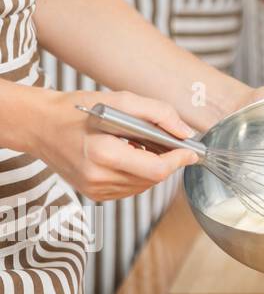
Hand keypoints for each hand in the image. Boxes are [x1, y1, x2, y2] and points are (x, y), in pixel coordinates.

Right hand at [36, 90, 198, 201]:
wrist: (40, 125)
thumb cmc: (78, 109)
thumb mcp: (121, 100)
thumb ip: (158, 114)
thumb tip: (185, 132)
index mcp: (103, 153)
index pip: (156, 169)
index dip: (179, 160)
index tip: (191, 150)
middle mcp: (97, 177)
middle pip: (153, 178)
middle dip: (168, 161)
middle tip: (169, 143)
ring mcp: (94, 189)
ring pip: (144, 185)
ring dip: (154, 168)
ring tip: (144, 146)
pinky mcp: (93, 194)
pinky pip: (130, 189)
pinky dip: (138, 174)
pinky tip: (129, 156)